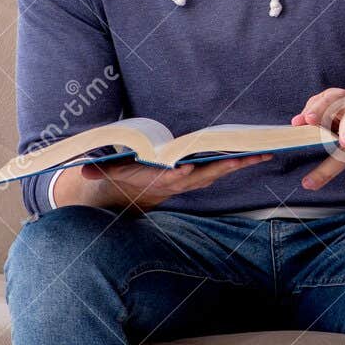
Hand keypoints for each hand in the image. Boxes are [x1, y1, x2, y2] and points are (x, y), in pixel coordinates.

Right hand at [57, 154, 271, 211]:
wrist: (140, 192)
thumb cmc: (127, 176)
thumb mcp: (110, 174)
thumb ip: (99, 171)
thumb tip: (82, 170)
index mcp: (161, 179)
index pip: (171, 178)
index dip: (178, 174)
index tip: (185, 169)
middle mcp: (182, 181)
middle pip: (205, 174)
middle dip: (223, 166)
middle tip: (242, 157)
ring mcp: (196, 179)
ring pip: (221, 171)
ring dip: (241, 163)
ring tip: (262, 152)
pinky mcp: (205, 174)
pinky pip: (227, 167)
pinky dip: (244, 160)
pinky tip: (261, 153)